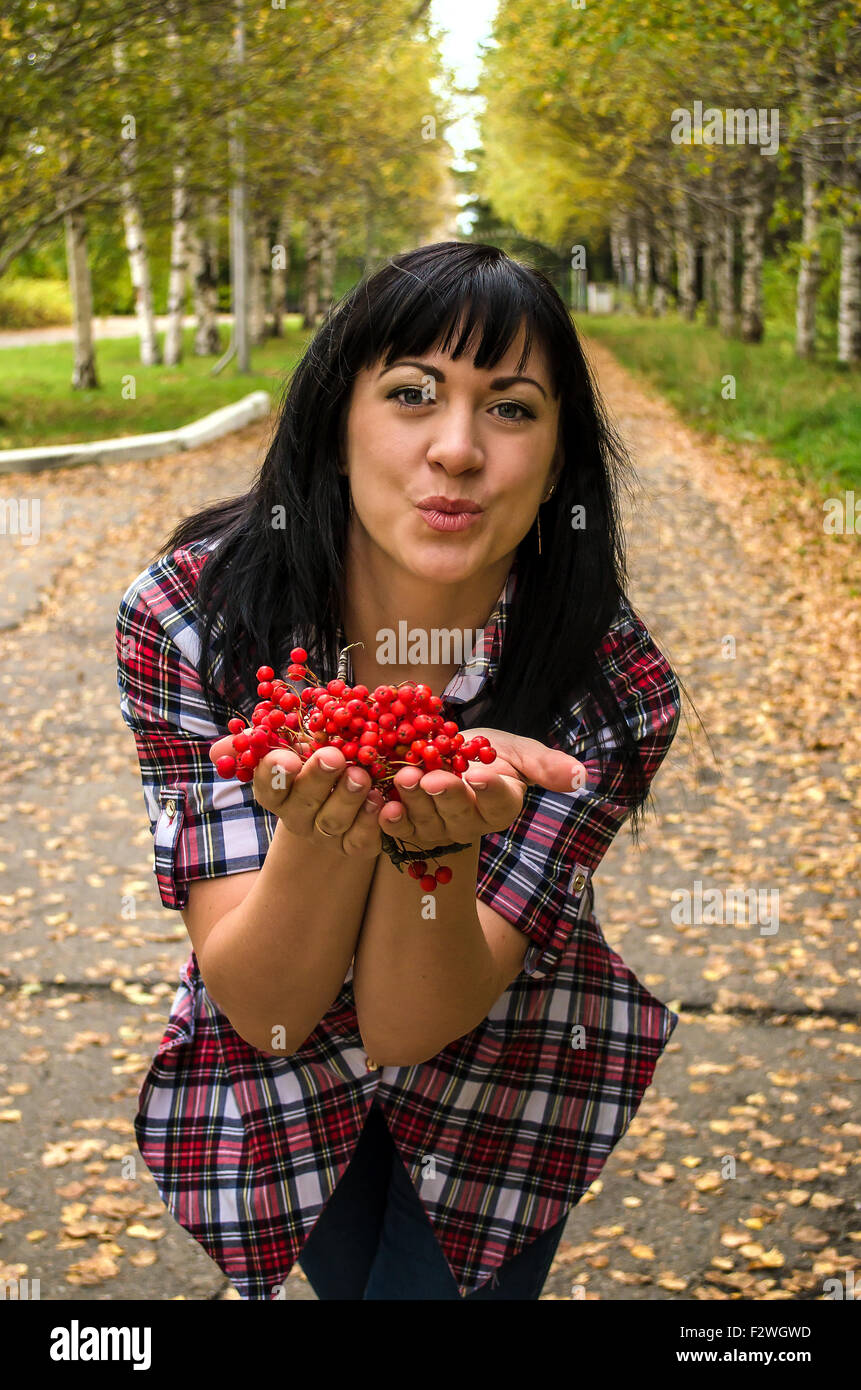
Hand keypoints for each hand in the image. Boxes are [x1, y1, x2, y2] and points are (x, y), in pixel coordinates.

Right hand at [208, 736, 385, 856]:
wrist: (341, 800)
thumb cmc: (310, 762)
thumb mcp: (286, 745)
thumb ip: (255, 742)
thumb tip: (219, 751)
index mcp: (278, 793)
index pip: (267, 787)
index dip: (273, 774)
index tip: (286, 757)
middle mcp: (299, 817)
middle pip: (303, 802)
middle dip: (317, 778)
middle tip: (332, 756)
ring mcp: (328, 834)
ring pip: (334, 820)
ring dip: (348, 797)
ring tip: (361, 775)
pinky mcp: (356, 845)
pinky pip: (363, 839)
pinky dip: (373, 821)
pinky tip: (382, 801)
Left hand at [375, 727, 587, 851]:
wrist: (447, 751)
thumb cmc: (488, 752)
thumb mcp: (518, 750)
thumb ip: (546, 765)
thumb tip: (581, 777)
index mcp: (501, 807)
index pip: (499, 803)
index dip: (489, 791)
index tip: (479, 776)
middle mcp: (470, 825)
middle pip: (458, 815)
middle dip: (444, 796)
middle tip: (431, 778)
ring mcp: (437, 829)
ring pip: (426, 821)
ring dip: (413, 801)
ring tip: (403, 778)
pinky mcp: (408, 827)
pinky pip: (399, 828)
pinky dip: (389, 818)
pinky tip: (382, 805)